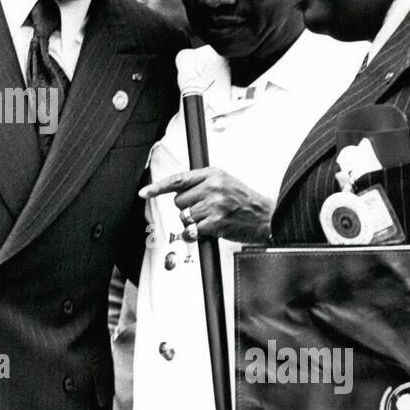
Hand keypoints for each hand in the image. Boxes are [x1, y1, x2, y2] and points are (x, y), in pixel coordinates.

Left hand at [139, 167, 272, 242]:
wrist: (265, 216)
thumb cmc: (244, 201)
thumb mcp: (224, 182)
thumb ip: (201, 183)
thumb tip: (178, 190)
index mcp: (212, 174)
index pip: (178, 179)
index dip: (158, 187)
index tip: (145, 192)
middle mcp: (212, 187)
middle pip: (179, 201)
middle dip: (187, 208)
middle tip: (204, 210)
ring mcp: (213, 205)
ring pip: (184, 217)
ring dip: (193, 222)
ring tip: (211, 219)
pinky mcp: (215, 223)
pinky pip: (191, 231)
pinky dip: (195, 234)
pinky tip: (208, 230)